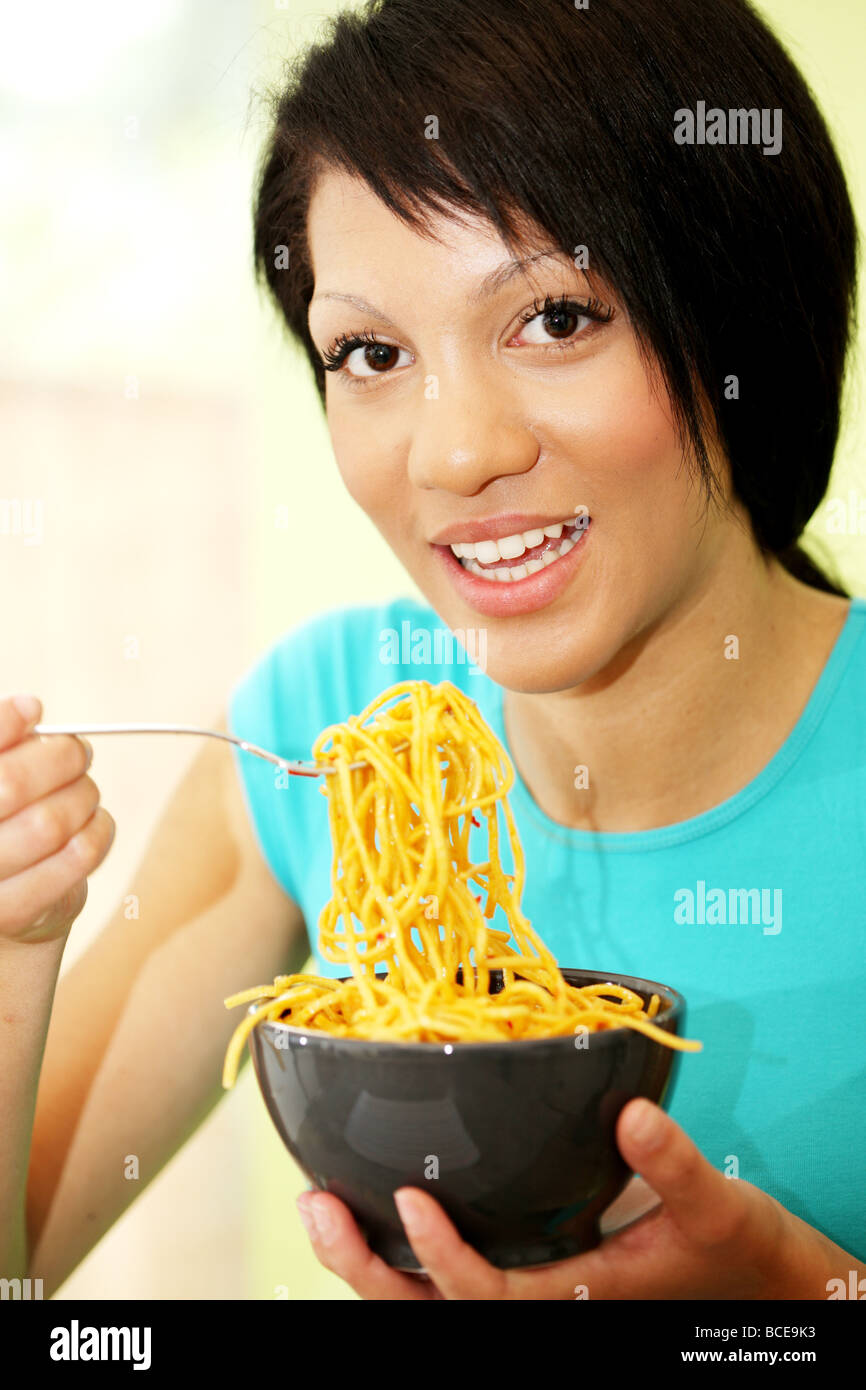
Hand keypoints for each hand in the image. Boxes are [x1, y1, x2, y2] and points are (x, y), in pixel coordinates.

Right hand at [0, 695, 114, 943]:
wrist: (1, 900)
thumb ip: (3, 742)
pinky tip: (92, 822)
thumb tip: (28, 707)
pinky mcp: (15, 910)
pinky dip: (98, 829)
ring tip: (84, 791)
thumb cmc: (0, 821)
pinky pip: (78, 856)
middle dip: (59, 757)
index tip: (33, 710)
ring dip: (82, 795)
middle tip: (78, 752)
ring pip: (50, 821)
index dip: (5, 723)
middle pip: (11, 784)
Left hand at [296, 1098, 842, 1298]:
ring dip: (370, 1261)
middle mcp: (542, 1301)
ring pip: (429, 1303)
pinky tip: (374, 1205)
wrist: (753, 1279)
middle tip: (318, 1208)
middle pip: (433, 1314)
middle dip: (367, 1270)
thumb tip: (629, 1113)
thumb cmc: (732, 1250)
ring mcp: (530, 1291)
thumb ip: (672, 1165)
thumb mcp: (715, 1206)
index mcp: (576, 1296)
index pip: (488, 1299)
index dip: (443, 1260)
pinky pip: (450, 1278)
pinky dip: (402, 1251)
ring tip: (320, 1205)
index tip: (409, 1198)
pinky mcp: (529, 1269)